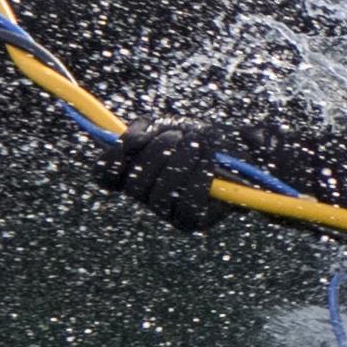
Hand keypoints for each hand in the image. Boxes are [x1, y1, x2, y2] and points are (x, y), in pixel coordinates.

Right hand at [95, 126, 232, 234]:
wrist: (242, 154)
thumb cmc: (201, 139)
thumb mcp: (171, 125)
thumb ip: (146, 130)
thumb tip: (133, 143)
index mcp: (134, 172)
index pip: (104, 175)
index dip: (111, 160)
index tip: (131, 143)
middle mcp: (146, 196)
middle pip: (134, 184)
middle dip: (158, 153)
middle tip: (179, 135)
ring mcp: (167, 212)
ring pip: (160, 196)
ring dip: (180, 162)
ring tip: (199, 143)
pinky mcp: (192, 221)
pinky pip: (188, 206)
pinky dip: (198, 178)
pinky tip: (209, 161)